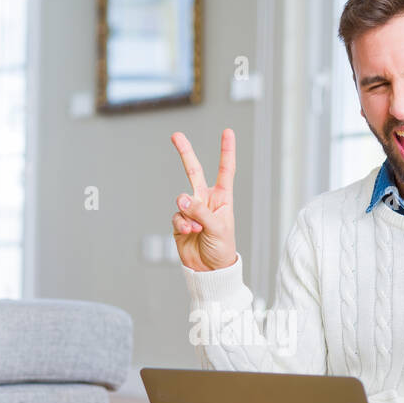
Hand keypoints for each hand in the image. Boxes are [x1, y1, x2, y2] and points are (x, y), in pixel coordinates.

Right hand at [170, 129, 237, 271]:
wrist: (209, 270)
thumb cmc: (221, 249)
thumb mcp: (218, 229)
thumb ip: (201, 212)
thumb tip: (182, 199)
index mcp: (222, 198)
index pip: (225, 170)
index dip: (226, 151)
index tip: (228, 132)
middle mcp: (206, 200)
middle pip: (193, 171)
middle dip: (185, 152)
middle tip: (175, 135)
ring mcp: (191, 210)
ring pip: (182, 200)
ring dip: (188, 214)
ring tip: (196, 229)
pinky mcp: (179, 222)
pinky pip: (176, 216)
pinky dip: (182, 225)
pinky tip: (189, 234)